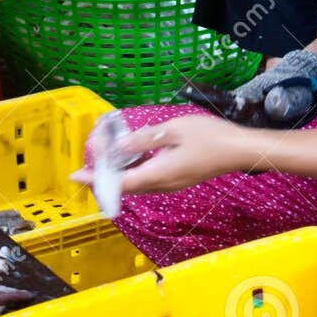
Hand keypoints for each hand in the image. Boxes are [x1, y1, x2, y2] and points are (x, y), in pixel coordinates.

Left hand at [70, 114, 256, 194]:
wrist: (240, 150)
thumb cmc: (209, 137)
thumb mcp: (173, 130)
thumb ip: (144, 138)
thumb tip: (119, 145)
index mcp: (158, 173)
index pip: (119, 182)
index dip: (95, 179)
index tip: (75, 177)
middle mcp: (163, 184)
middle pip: (126, 186)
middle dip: (104, 178)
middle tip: (86, 167)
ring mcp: (172, 184)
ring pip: (138, 184)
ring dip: (119, 176)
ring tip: (104, 162)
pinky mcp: (179, 179)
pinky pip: (150, 180)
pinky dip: (134, 172)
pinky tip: (132, 158)